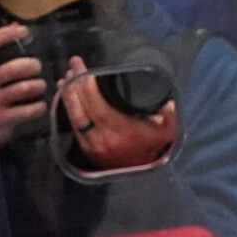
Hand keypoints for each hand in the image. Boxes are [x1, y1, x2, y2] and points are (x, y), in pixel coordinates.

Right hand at [0, 22, 47, 150]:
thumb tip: (16, 26)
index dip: (6, 35)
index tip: (24, 31)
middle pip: (13, 68)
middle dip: (31, 66)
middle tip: (37, 68)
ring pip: (24, 89)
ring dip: (39, 86)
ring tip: (41, 86)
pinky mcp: (1, 119)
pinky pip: (28, 110)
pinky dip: (39, 107)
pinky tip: (40, 105)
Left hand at [61, 55, 177, 170]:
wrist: (141, 171)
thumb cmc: (152, 146)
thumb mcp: (167, 131)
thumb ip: (170, 117)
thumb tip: (168, 104)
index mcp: (124, 130)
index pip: (99, 104)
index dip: (88, 85)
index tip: (85, 69)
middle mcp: (106, 138)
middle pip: (82, 107)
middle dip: (75, 83)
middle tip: (74, 65)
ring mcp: (94, 144)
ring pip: (74, 115)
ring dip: (68, 94)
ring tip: (67, 77)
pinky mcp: (87, 148)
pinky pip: (73, 125)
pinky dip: (67, 107)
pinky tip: (66, 94)